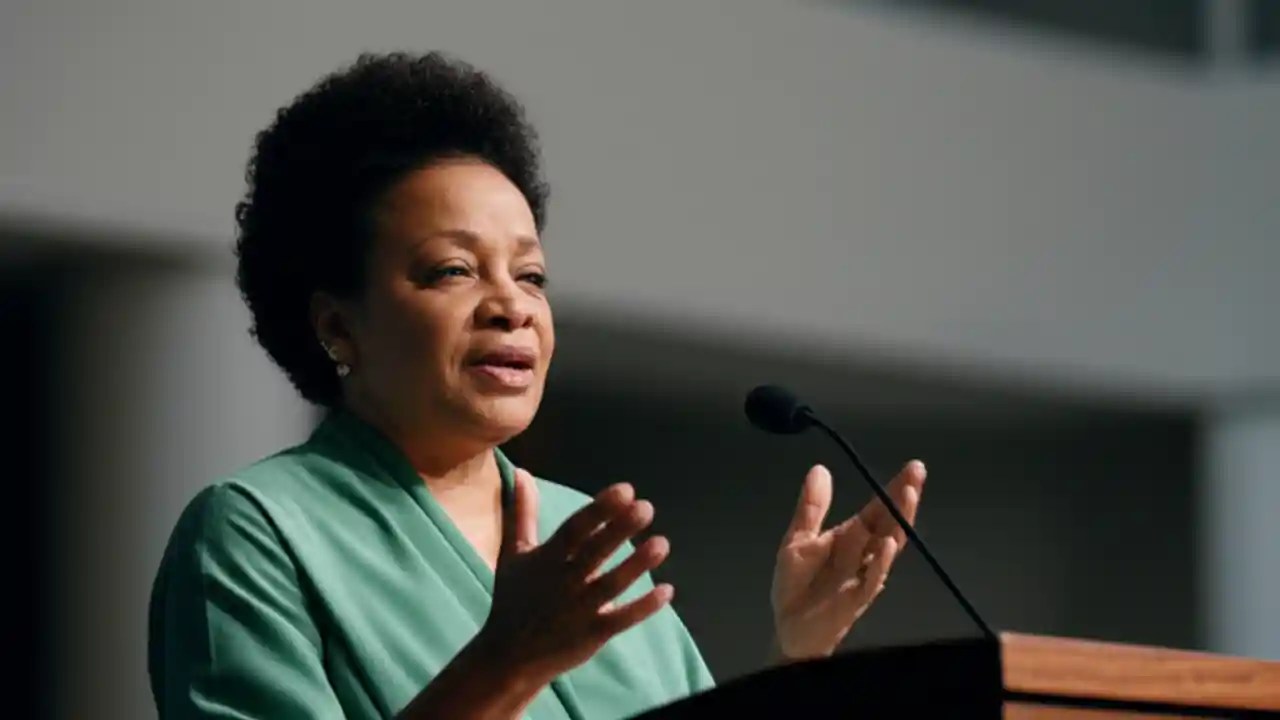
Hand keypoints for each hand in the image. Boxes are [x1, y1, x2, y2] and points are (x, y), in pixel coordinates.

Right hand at [478, 469, 672, 686]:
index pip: (575, 530)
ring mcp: (578, 610)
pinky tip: (668, 590)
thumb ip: (522, 513)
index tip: (625, 490)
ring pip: (612, 585)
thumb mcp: (513, 554)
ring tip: (662, 543)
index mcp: (546, 559)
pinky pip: (621, 619)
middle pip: (595, 552)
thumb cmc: (513, 599)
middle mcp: (562, 582)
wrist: (507, 657)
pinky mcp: (592, 634)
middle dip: (620, 530)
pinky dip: (644, 607)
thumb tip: (520, 472)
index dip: (599, 510)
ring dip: (637, 565)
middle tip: (646, 507)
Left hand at [770, 460, 925, 660]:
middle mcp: (865, 553)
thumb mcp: (798, 540)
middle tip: (917, 473)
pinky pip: (873, 579)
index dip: (894, 488)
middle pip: (890, 522)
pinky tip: (887, 545)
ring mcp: (865, 575)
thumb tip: (820, 468)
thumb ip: (812, 508)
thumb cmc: (796, 584)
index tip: (914, 467)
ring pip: (890, 546)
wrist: (789, 626)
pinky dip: (881, 563)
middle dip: (904, 498)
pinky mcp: (857, 597)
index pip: (878, 508)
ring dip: (899, 522)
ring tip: (907, 495)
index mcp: (852, 536)